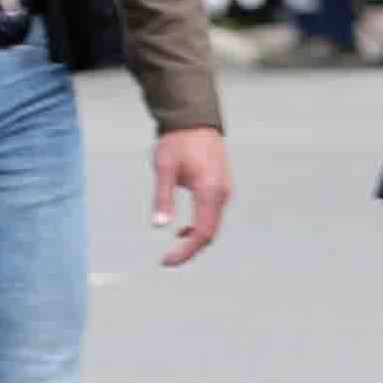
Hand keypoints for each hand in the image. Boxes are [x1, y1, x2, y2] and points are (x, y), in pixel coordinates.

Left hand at [146, 127, 229, 266]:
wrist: (195, 121)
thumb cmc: (178, 142)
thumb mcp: (164, 168)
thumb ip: (163, 198)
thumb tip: (158, 226)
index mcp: (210, 190)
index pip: (202, 231)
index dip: (185, 251)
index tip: (166, 261)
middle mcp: (222, 193)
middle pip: (210, 232)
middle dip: (190, 250)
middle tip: (167, 260)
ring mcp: (224, 190)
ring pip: (213, 225)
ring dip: (195, 239)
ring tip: (173, 248)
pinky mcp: (220, 187)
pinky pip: (213, 215)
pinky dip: (199, 227)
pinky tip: (181, 230)